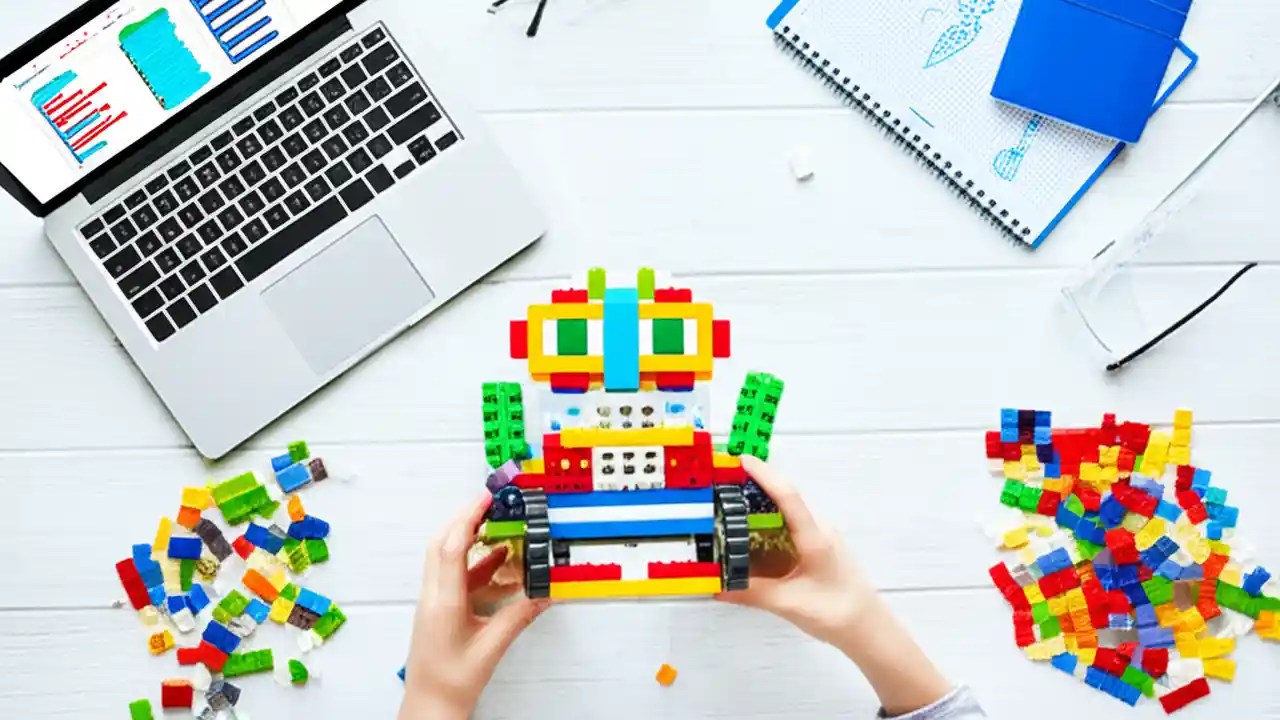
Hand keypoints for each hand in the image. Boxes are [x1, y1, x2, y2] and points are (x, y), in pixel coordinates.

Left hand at [399, 492, 552, 719]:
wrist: (430, 706)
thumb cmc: (451, 684)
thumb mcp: (491, 649)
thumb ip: (518, 618)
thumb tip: (542, 595)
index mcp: (443, 603)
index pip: (453, 548)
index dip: (469, 518)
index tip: (486, 499)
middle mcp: (433, 597)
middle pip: (444, 544)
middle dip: (466, 519)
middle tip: (491, 504)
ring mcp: (434, 602)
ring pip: (448, 559)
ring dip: (473, 542)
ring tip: (502, 532)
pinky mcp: (439, 609)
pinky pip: (456, 577)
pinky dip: (477, 566)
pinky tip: (498, 567)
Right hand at [718, 457, 952, 716]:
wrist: (868, 627)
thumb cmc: (838, 613)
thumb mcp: (789, 604)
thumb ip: (751, 593)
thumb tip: (717, 587)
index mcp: (815, 539)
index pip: (788, 497)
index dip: (765, 475)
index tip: (742, 462)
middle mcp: (819, 530)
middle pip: (786, 497)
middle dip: (756, 484)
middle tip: (726, 481)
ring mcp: (820, 537)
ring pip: (788, 511)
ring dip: (762, 504)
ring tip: (731, 503)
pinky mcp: (817, 547)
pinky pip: (791, 526)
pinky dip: (769, 522)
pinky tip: (751, 533)